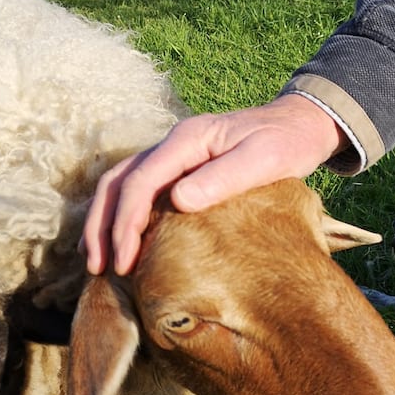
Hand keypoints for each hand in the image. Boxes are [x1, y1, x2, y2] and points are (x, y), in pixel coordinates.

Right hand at [83, 94, 349, 274]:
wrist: (298, 126)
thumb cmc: (286, 143)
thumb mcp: (262, 159)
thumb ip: (222, 178)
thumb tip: (178, 200)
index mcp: (187, 139)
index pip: (140, 181)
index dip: (126, 223)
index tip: (124, 260)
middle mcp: (171, 145)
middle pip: (117, 182)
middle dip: (102, 226)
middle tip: (98, 268)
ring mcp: (172, 157)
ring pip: (120, 186)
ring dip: (104, 223)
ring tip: (96, 263)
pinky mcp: (178, 171)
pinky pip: (137, 193)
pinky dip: (120, 218)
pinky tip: (118, 245)